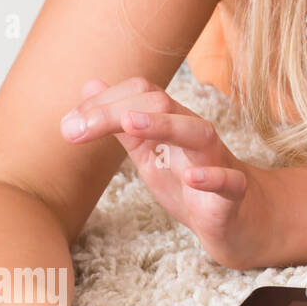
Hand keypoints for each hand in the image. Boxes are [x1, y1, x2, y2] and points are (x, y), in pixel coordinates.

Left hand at [60, 77, 271, 268]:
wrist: (236, 219)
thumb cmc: (191, 182)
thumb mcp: (149, 152)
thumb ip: (121, 124)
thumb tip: (89, 86)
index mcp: (174, 122)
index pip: (141, 92)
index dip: (104, 102)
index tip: (70, 124)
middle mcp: (195, 134)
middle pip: (163, 104)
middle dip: (117, 111)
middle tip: (76, 129)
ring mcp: (217, 161)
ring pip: (198, 133)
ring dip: (165, 126)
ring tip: (131, 125)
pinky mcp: (233, 193)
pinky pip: (229, 180)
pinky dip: (212, 176)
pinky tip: (191, 177)